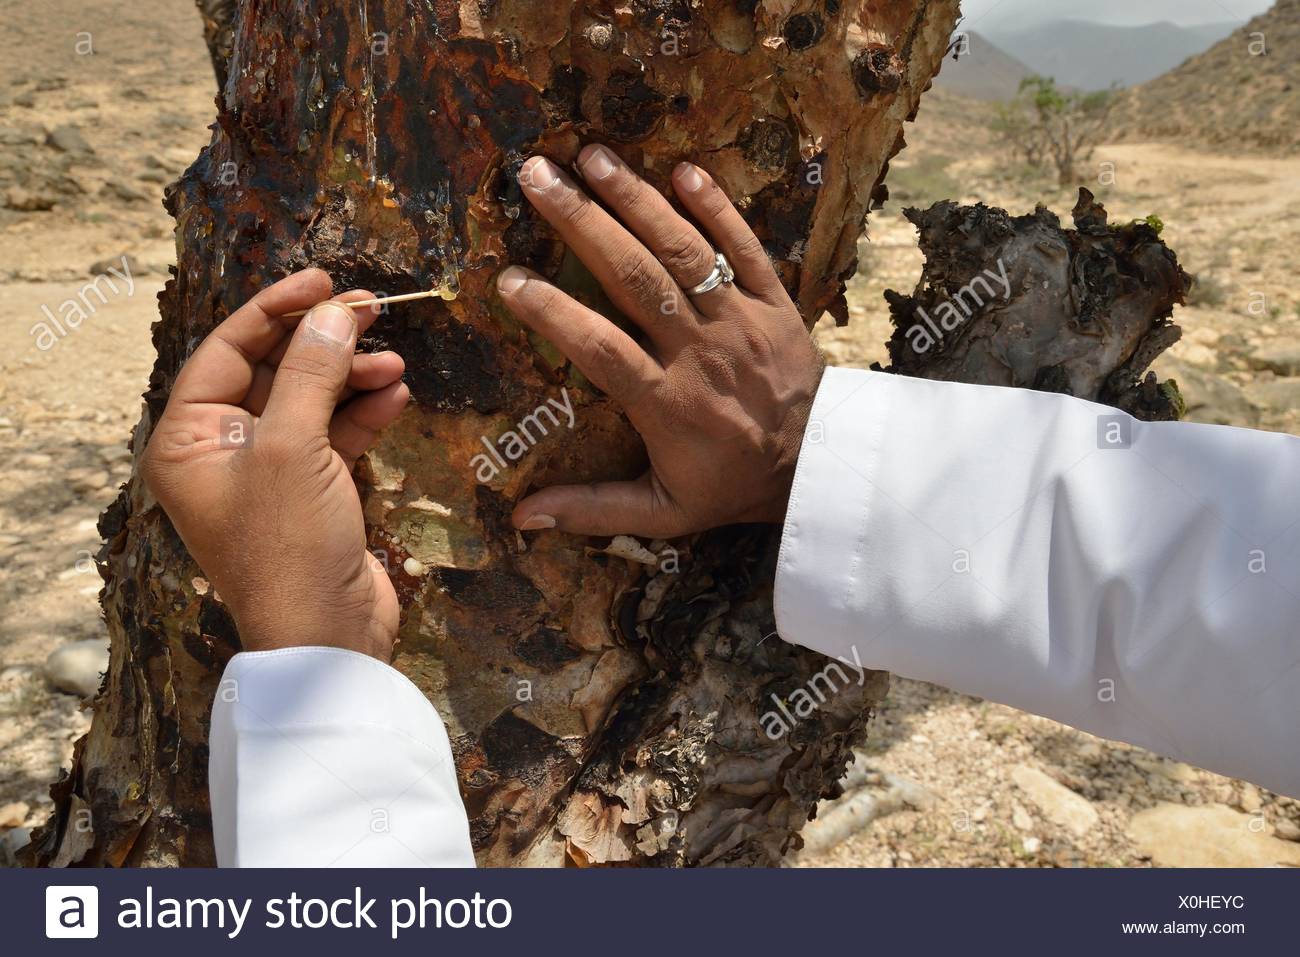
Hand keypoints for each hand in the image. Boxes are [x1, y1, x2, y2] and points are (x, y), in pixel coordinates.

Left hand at [142, 270, 409, 660]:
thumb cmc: (289, 545)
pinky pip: (335, 437)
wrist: (327, 637)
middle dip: (322, 342)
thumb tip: (335, 313)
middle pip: (273, 372)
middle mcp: (220, 453)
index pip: (227, 351)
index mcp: (187, 441)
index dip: (275, 310)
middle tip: (371, 310)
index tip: (323, 280)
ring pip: (310, 402)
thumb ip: (313, 374)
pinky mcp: (312, 494)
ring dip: (352, 378)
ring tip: (395, 360)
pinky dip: (364, 415)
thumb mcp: (293, 448)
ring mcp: (268, 475)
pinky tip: (396, 396)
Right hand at [498, 146, 823, 536]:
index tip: (509, 280)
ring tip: (592, 156)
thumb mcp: (664, 514)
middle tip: (536, 176)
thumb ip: (594, 509)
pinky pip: (745, 248)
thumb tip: (520, 519)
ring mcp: (741, 321)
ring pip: (685, 252)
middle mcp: (701, 353)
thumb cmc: (731, 485)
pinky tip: (683, 170)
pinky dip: (718, 209)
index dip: (555, 315)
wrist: (821, 467)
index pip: (602, 350)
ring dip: (637, 200)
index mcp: (667, 404)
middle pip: (636, 279)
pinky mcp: (775, 301)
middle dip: (583, 224)